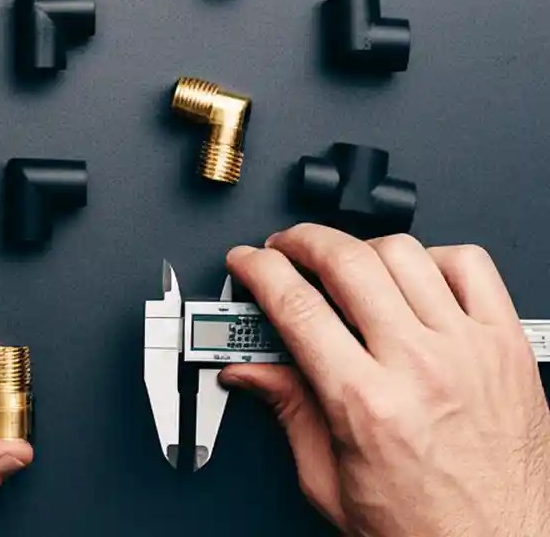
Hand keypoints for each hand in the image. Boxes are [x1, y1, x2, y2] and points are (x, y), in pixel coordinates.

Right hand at [222, 224, 549, 535]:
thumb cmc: (426, 528)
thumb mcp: (328, 479)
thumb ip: (287, 411)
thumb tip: (248, 371)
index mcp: (365, 404)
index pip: (295, 305)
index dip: (257, 270)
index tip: (246, 262)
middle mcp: (419, 367)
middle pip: (346, 262)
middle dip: (300, 241)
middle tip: (285, 250)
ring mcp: (468, 349)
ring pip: (404, 253)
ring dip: (360, 247)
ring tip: (344, 264)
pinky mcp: (505, 344)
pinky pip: (471, 266)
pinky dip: (434, 256)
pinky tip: (414, 276)